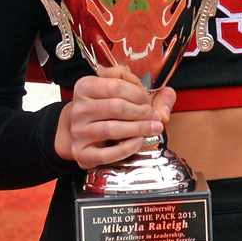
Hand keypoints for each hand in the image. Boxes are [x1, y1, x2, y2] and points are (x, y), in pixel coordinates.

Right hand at [52, 71, 176, 167]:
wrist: (80, 130)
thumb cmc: (105, 108)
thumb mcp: (120, 90)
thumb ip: (143, 88)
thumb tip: (163, 104)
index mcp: (85, 87)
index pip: (114, 86)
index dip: (137, 92)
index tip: (147, 98)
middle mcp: (79, 109)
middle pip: (115, 107)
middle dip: (142, 112)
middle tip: (156, 116)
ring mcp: (78, 132)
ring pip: (111, 129)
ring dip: (138, 128)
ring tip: (154, 128)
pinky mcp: (81, 153)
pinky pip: (106, 154)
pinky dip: (125, 148)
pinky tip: (139, 141)